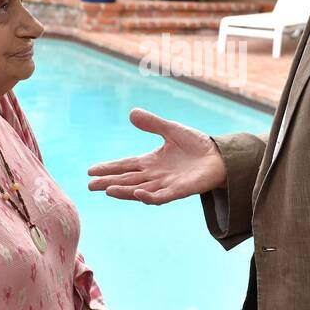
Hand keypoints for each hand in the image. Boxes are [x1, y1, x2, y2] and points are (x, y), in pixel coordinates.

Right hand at [86, 109, 226, 203]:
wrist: (220, 156)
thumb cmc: (196, 145)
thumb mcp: (171, 130)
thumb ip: (152, 123)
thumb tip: (131, 113)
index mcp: (151, 162)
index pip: (125, 165)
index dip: (109, 168)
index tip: (91, 170)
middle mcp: (155, 176)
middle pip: (127, 180)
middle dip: (109, 182)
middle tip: (90, 185)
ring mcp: (166, 184)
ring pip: (140, 190)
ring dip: (124, 191)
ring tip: (108, 190)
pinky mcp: (179, 191)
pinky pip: (161, 197)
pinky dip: (149, 197)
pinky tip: (137, 194)